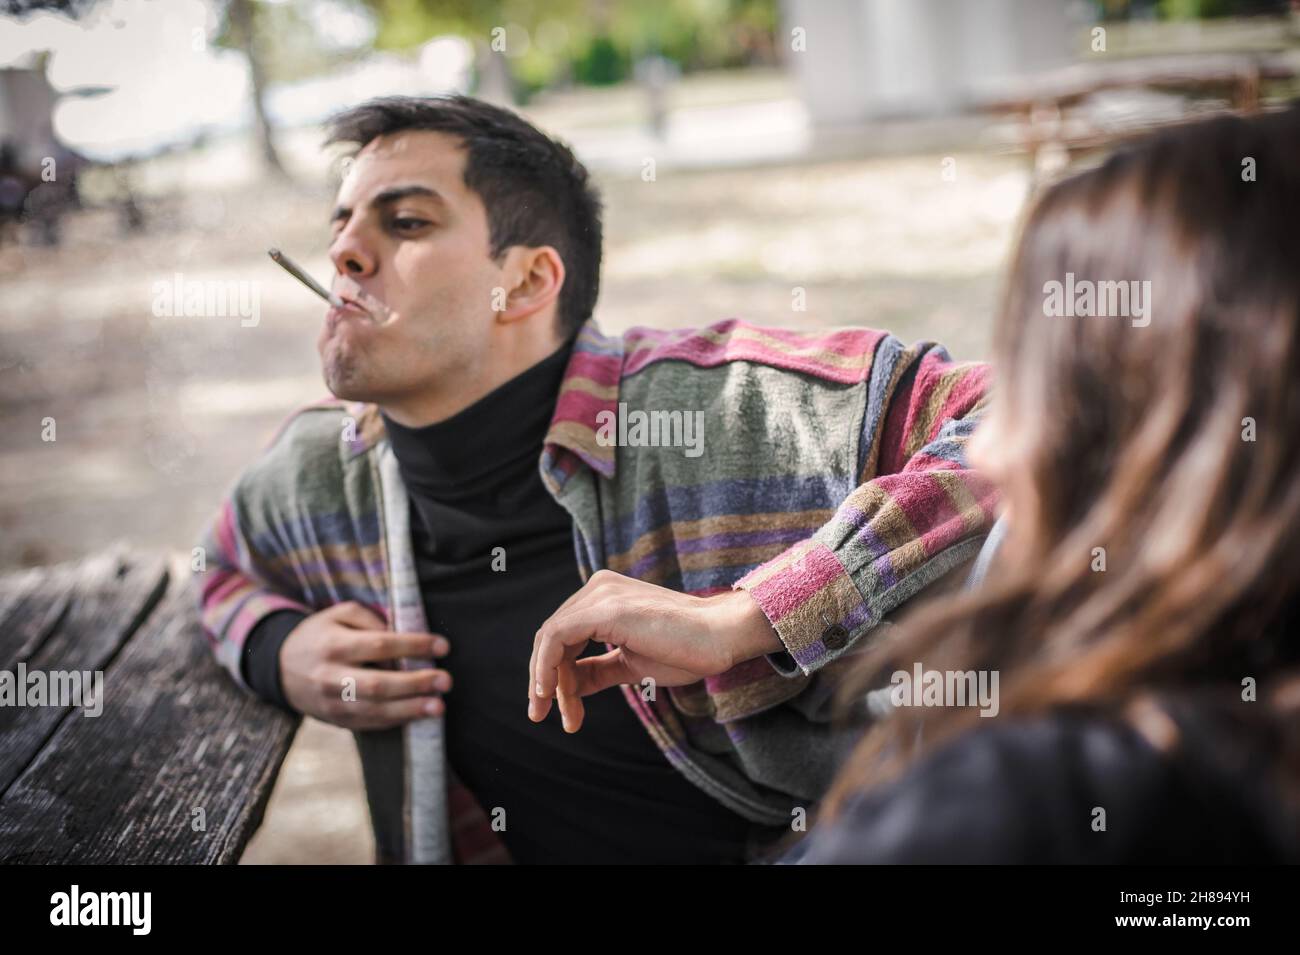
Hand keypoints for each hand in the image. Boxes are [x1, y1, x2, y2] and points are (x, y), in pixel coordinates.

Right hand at [280, 601, 450, 729]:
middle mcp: (331, 676)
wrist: (280, 668)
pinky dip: (396, 720)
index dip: (413, 646)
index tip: (443, 646)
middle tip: (446, 680)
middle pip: (378, 683)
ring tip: (439, 706)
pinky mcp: (337, 721)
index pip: (379, 645)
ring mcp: (333, 703)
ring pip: (375, 710)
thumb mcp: (340, 614)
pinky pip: (370, 724)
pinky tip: (419, 715)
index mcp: (334, 644)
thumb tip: (404, 637)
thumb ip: (372, 620)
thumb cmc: (320, 635)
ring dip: (410, 709)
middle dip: (416, 683)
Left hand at [527, 570, 780, 732]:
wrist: (720, 637)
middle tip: (545, 717)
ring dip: (548, 682)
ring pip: (550, 640)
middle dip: (546, 681)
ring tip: (561, 717)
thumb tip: (570, 687)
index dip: (554, 674)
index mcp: (604, 597)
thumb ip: (598, 670)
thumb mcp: (631, 664)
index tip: (563, 712)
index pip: (563, 636)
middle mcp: (598, 588)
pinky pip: (557, 637)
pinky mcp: (605, 608)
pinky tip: (552, 695)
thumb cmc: (684, 650)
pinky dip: (547, 667)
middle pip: (552, 638)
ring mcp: (601, 595)